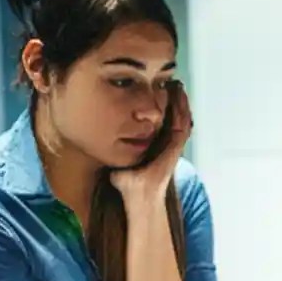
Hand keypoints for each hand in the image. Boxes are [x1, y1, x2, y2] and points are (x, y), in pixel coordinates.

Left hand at [110, 81, 190, 203]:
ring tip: (177, 87)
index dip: (164, 108)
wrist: (136, 195)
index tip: (160, 92)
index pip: (164, 123)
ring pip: (182, 120)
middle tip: (172, 84)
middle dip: (175, 102)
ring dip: (181, 103)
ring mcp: (172, 148)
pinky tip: (179, 98)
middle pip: (175, 119)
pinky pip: (182, 126)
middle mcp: (167, 146)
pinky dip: (182, 111)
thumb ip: (113, 153)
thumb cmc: (126, 184)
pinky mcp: (174, 149)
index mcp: (157, 148)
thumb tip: (99, 145)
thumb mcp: (117, 163)